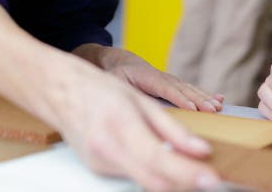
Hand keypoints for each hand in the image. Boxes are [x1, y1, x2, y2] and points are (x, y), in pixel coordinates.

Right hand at [50, 53, 221, 189]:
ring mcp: (101, 165)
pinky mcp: (98, 170)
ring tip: (192, 170)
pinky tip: (162, 162)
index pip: (161, 161)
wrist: (58, 92)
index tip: (213, 179)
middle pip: (156, 182)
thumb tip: (201, 150)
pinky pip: (133, 176)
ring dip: (170, 179)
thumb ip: (173, 129)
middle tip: (210, 180)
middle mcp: (109, 152)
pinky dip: (152, 172)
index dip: (189, 174)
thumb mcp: (141, 101)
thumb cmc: (100, 90)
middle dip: (185, 184)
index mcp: (122, 128)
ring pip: (146, 182)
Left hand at [74, 44, 223, 111]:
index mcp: (147, 77)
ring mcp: (170, 81)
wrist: (119, 61)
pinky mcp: (174, 85)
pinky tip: (220, 99)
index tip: (192, 108)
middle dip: (199, 100)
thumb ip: (121, 91)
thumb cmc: (115, 73)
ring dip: (206, 98)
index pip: (165, 88)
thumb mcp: (113, 80)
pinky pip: (191, 91)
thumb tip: (130, 104)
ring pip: (190, 90)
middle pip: (183, 89)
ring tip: (219, 106)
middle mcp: (162, 77)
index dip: (179, 98)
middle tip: (213, 110)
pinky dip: (206, 95)